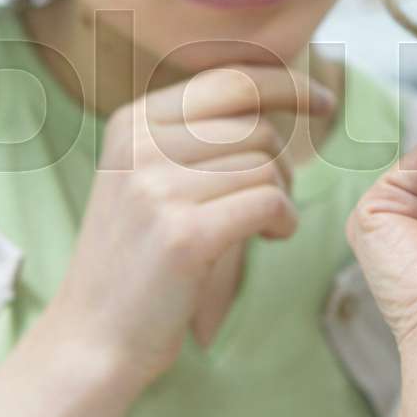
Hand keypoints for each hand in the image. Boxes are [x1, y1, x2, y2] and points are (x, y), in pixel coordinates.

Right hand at [47, 63, 335, 387]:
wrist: (92, 337)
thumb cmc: (138, 258)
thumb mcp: (149, 177)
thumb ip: (196, 134)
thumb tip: (278, 91)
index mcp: (134, 122)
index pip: (229, 80)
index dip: (286, 85)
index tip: (324, 101)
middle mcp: (140, 145)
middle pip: (254, 128)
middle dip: (281, 164)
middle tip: (271, 201)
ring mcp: (157, 188)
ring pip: (265, 165)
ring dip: (282, 197)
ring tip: (262, 226)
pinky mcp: (183, 234)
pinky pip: (268, 201)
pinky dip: (283, 220)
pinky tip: (270, 238)